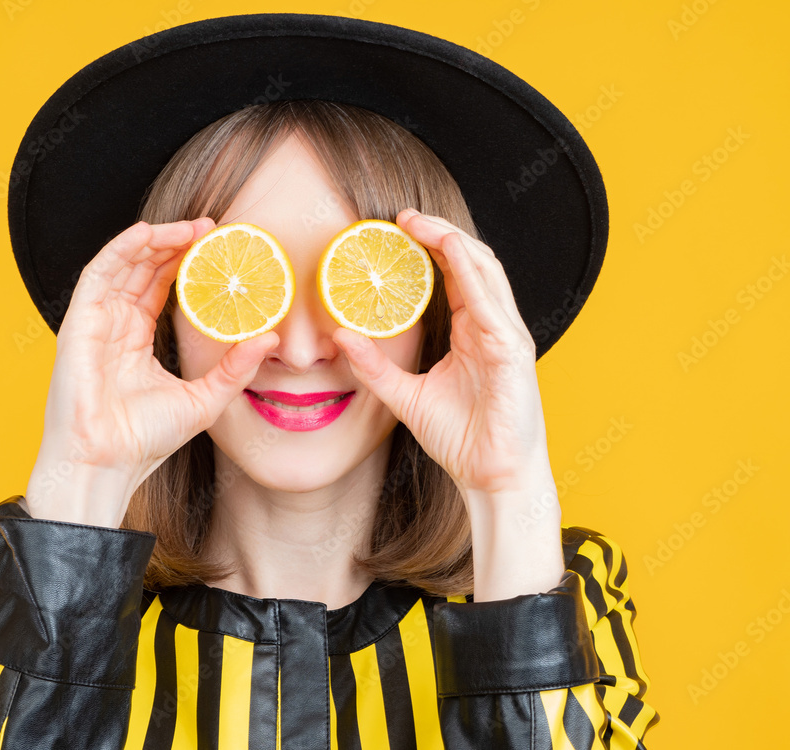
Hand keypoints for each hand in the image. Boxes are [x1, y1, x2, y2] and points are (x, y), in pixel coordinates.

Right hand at [26, 218, 278, 525]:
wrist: (107, 465)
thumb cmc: (144, 441)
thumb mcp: (204, 399)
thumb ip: (235, 368)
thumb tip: (271, 340)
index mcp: (137, 341)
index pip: (160, 287)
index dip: (186, 262)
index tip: (217, 245)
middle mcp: (114, 327)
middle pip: (143, 270)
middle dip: (175, 245)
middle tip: (210, 227)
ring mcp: (95, 323)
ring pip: (123, 265)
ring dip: (153, 241)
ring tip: (188, 227)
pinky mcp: (78, 324)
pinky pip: (99, 275)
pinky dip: (122, 249)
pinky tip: (149, 234)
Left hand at [331, 208, 551, 497]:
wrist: (491, 477)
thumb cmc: (461, 438)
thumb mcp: (405, 396)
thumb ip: (374, 367)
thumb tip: (340, 337)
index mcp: (474, 332)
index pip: (457, 275)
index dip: (431, 247)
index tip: (396, 229)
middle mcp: (493, 328)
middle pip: (472, 263)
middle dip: (440, 233)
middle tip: (403, 216)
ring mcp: (507, 337)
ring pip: (486, 271)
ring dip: (454, 241)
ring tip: (420, 223)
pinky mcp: (513, 352)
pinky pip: (492, 303)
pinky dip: (472, 272)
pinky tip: (450, 250)